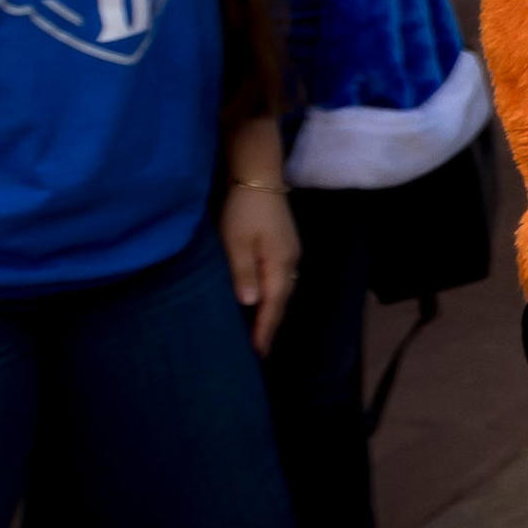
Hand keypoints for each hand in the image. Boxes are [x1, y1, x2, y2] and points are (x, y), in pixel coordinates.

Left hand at [224, 182, 300, 354]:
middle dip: (271, 324)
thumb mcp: (236, 242)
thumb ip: (244, 273)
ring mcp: (291, 251)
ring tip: (261, 329)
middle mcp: (291, 261)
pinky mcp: (285, 244)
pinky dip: (274, 294)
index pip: (273, 305)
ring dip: (273, 310)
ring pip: (284, 289)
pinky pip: (282, 278)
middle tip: (259, 348)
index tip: (257, 352)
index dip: (264, 329)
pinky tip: (264, 298)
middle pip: (283, 300)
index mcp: (280, 263)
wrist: (259, 175)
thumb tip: (251, 304)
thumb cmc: (243, 209)